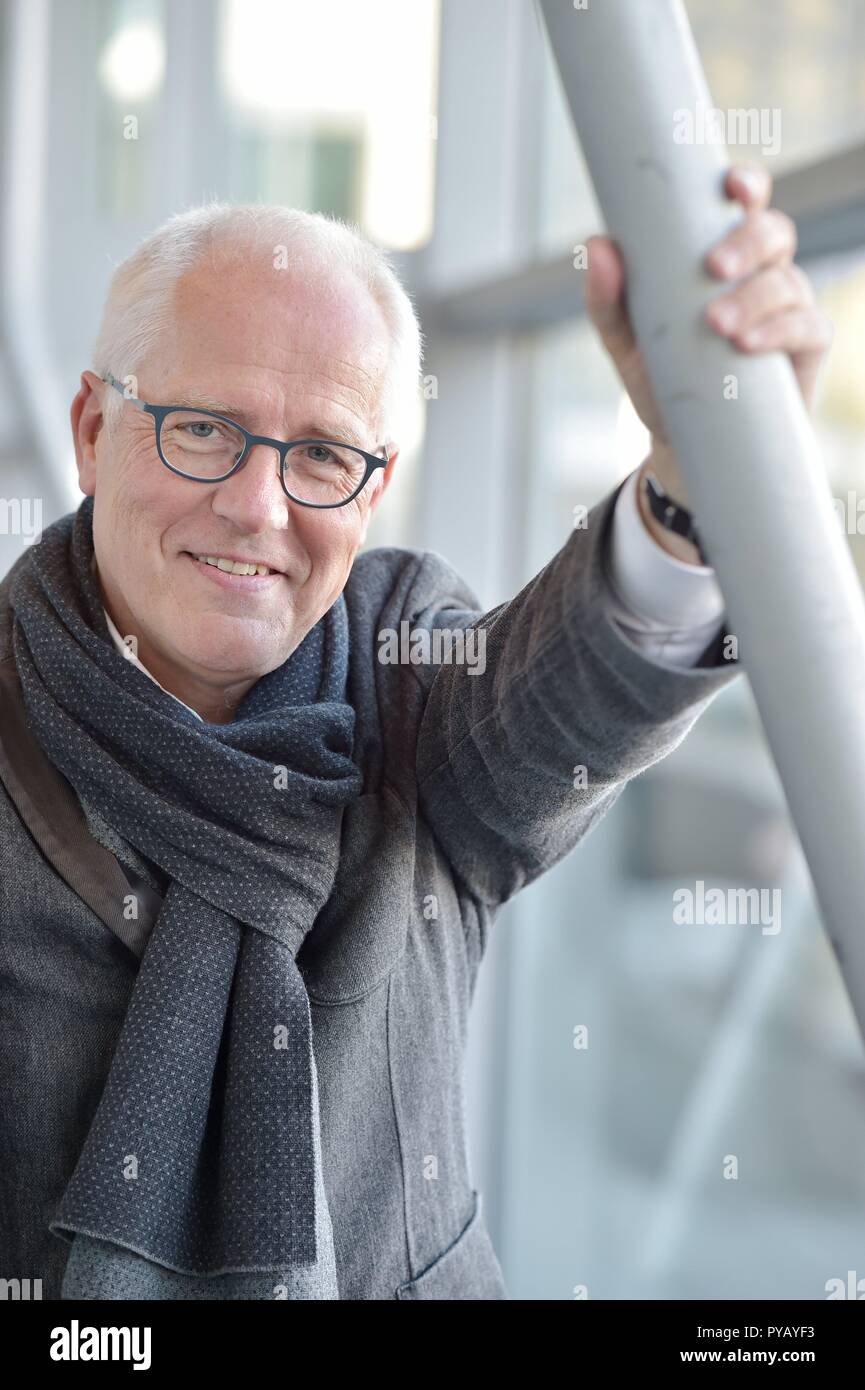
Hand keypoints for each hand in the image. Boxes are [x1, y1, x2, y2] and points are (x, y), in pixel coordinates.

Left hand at [584, 161, 832, 555]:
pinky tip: (748, 345)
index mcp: (721, 253)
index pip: (743, 203)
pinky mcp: (805, 347)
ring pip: (787, 281)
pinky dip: (779, 331)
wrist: (682, 440)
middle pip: (774, 231)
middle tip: (712, 267)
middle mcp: (761, 272)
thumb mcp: (622, 340)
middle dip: (747, 242)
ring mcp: (789, 307)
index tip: (730, 183)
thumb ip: (606, 298)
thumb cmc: (659, 375)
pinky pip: (806, 326)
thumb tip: (597, 244)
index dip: (745, 183)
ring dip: (753, 298)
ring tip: (717, 326)